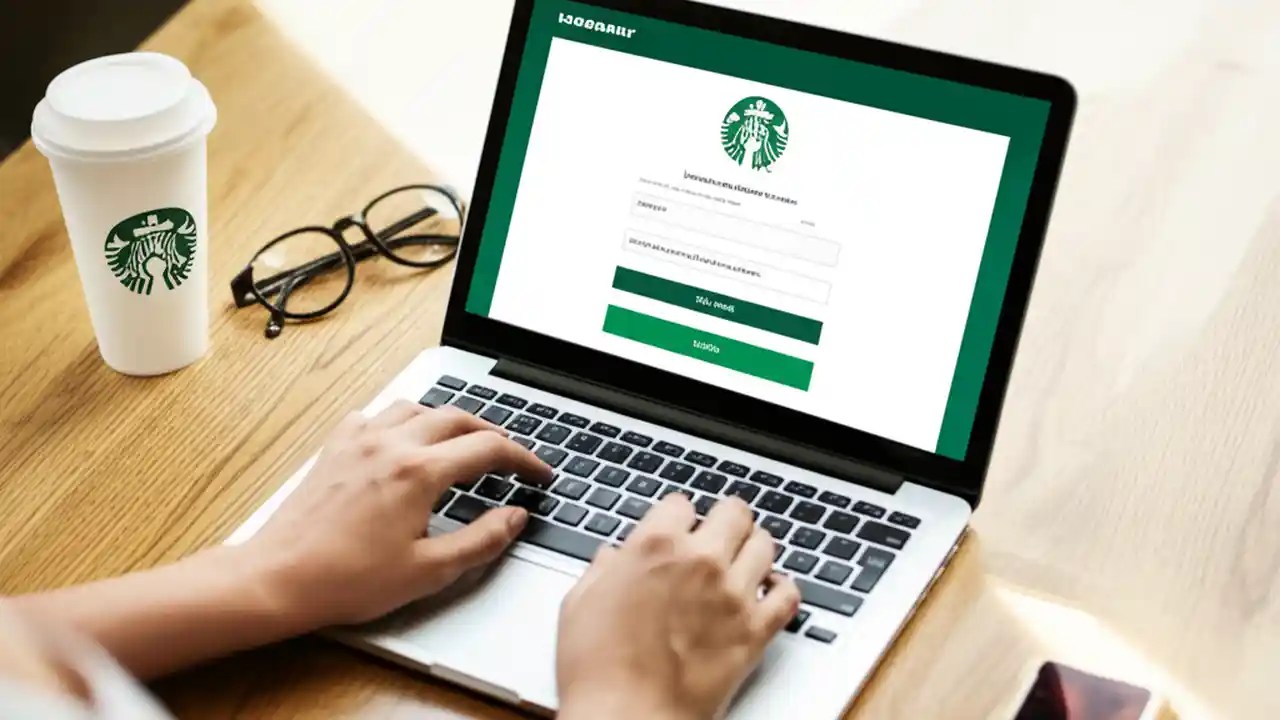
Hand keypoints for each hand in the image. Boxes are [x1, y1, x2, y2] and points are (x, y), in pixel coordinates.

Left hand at [245, 400, 551, 628]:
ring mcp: (359, 441)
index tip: (538, 472)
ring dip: (449, 420)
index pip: (489, 450)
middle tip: (510, 456)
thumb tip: (514, 517)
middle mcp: (390, 444)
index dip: (524, 459)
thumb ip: (481, 540)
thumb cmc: (346, 579)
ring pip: (418, 407)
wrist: (279, 578)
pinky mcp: (335, 448)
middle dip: (492, 434)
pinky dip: (402, 420)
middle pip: (458, 418)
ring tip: (464, 441)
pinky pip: (376, 415)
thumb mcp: (428, 571)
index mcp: (419, 472)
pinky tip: (403, 440)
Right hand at [556, 495, 800, 719]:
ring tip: (744, 558)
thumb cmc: (597, 669)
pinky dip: (782, 589)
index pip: (681, 504)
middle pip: (733, 513)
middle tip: (719, 532)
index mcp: (655, 547)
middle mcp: (701, 562)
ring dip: (753, 548)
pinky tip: (769, 591)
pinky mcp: (755, 631)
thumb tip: (611, 558)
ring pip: (765, 545)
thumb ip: (601, 571)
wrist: (626, 719)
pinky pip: (788, 595)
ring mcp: (733, 595)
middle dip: (724, 520)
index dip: (677, 517)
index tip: (676, 528)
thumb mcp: (578, 606)